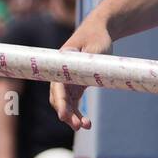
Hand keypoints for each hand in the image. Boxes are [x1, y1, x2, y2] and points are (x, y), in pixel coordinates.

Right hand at [51, 16, 114, 130]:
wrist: (99, 31)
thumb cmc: (97, 37)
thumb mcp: (96, 48)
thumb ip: (89, 62)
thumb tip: (86, 77)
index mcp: (62, 64)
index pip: (58, 86)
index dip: (60, 102)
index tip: (63, 115)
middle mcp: (61, 74)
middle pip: (58, 98)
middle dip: (66, 113)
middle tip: (78, 125)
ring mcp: (68, 81)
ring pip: (65, 104)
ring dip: (72, 117)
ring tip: (85, 126)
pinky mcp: (76, 85)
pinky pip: (73, 103)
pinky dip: (77, 114)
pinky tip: (86, 123)